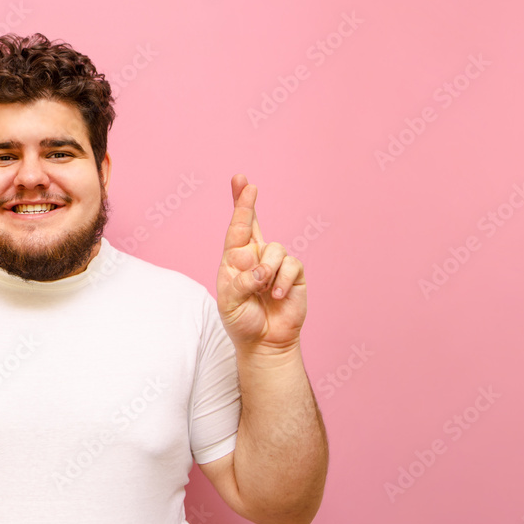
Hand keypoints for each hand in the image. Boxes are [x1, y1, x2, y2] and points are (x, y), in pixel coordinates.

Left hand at [216, 174, 305, 350]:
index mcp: (234, 260)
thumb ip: (240, 282)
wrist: (264, 342)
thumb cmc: (242, 321)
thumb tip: (259, 270)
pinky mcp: (294, 274)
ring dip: (266, 271)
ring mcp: (275, 264)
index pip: (236, 229)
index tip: (241, 181)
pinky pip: (290, 266)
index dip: (239, 205)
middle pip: (253, 223)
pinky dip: (281, 282)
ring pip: (274, 248)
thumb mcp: (230, 303)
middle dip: (247, 203)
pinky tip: (276, 297)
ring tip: (262, 291)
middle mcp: (254, 257)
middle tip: (249, 186)